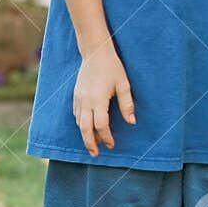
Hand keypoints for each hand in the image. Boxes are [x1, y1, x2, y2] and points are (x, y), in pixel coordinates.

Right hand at [74, 40, 134, 154]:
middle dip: (90, 143)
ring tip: (93, 143)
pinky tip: (87, 127)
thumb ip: (127, 104)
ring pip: (79, 122)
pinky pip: (76, 114)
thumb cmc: (112, 68)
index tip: (112, 144)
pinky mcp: (75, 95)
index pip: (101, 125)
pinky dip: (81, 123)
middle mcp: (86, 101)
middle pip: (85, 129)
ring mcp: (78, 98)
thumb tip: (132, 122)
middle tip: (95, 154)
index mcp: (98, 100)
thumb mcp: (123, 85)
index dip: (106, 137)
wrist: (95, 53)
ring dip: (85, 134)